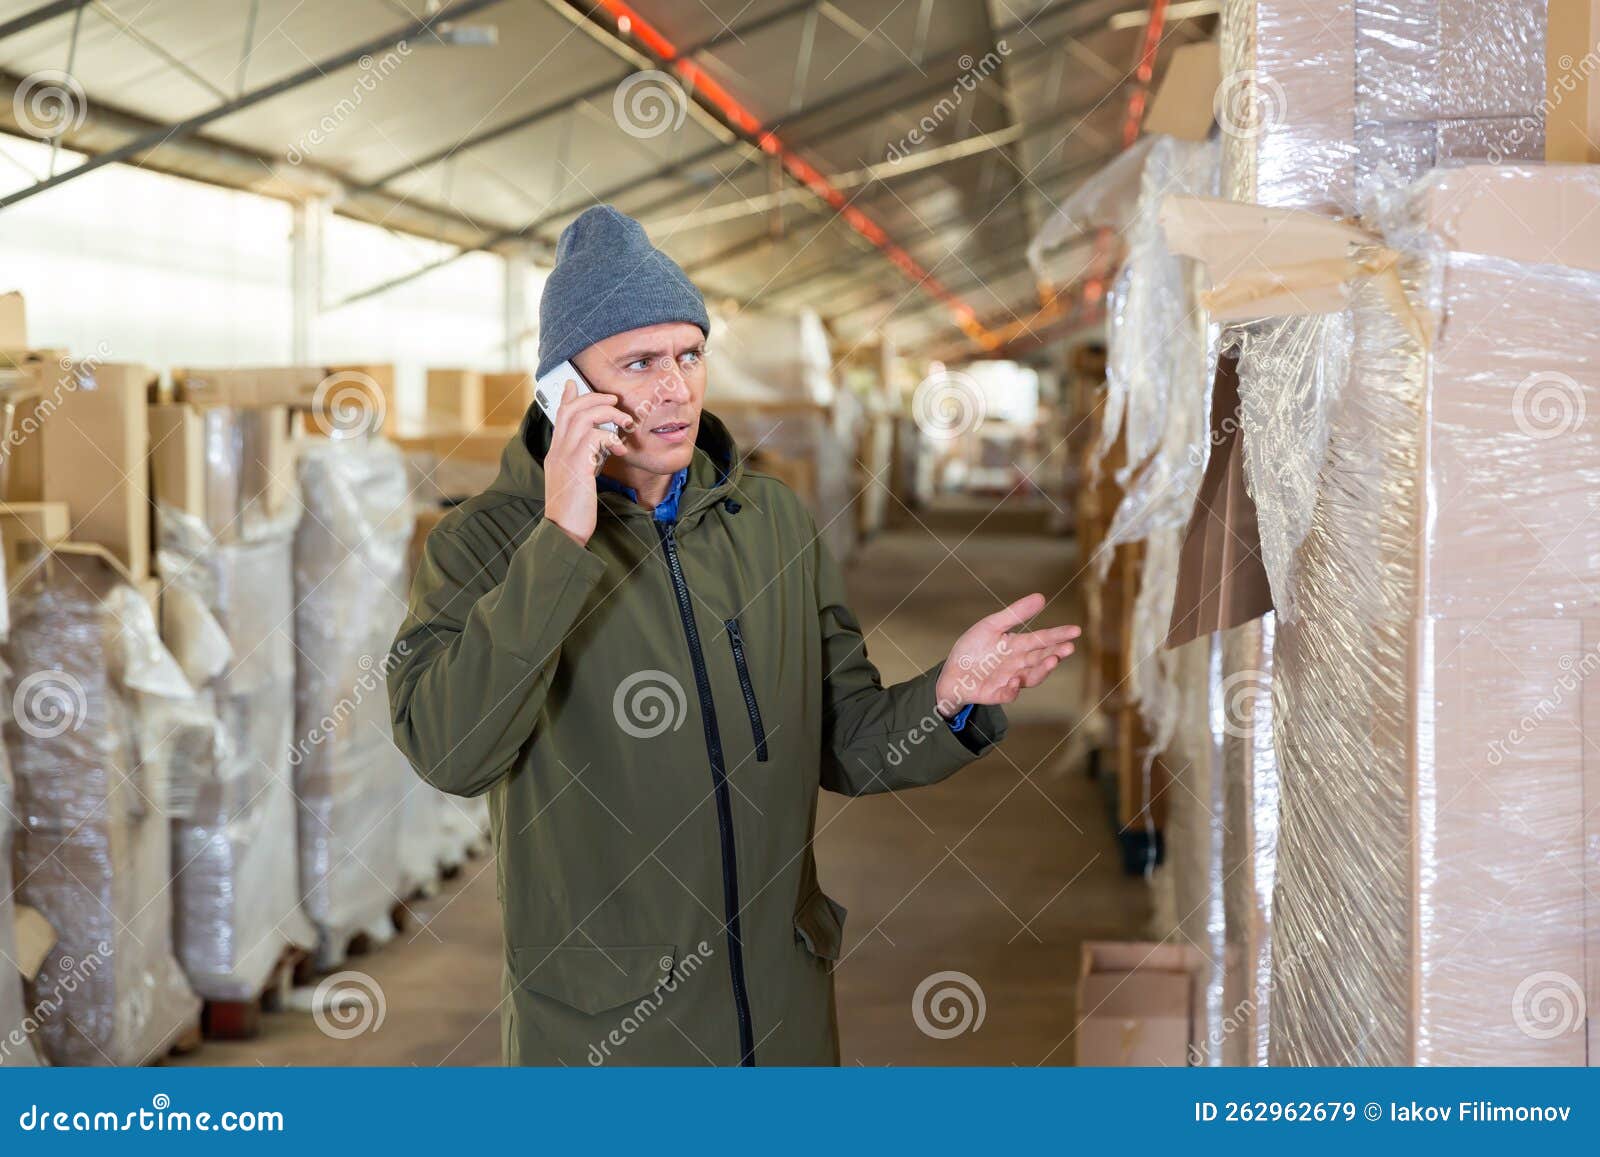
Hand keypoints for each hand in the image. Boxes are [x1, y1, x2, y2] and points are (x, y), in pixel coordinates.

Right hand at [543, 379, 633, 546]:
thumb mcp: (576, 482)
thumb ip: (582, 464)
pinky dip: (611, 438)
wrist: (564, 532)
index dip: (568, 398)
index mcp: (556, 454)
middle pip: (571, 409)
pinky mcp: (576, 467)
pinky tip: (621, 450)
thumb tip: (594, 454)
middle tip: (614, 401)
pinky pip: (593, 438)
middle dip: (595, 399)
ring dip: (608, 414)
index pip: (559, 417)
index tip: (575, 384)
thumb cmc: (573, 512)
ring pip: (583, 417)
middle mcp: (557, 452)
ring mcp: (564, 458)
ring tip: (624, 423)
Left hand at [934, 593, 1079, 716]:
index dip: (1059, 635)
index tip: (1076, 630)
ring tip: (1052, 661)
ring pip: (1031, 677)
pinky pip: (1007, 694)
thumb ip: (1015, 614)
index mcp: (1018, 646)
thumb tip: (1041, 597)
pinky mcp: (996, 694)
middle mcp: (1018, 664)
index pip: (1042, 639)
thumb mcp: (991, 626)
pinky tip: (1014, 681)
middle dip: (1056, 654)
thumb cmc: (973, 648)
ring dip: (1042, 671)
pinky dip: (1012, 690)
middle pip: (1041, 659)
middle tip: (1068, 648)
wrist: (951, 672)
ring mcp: (1009, 680)